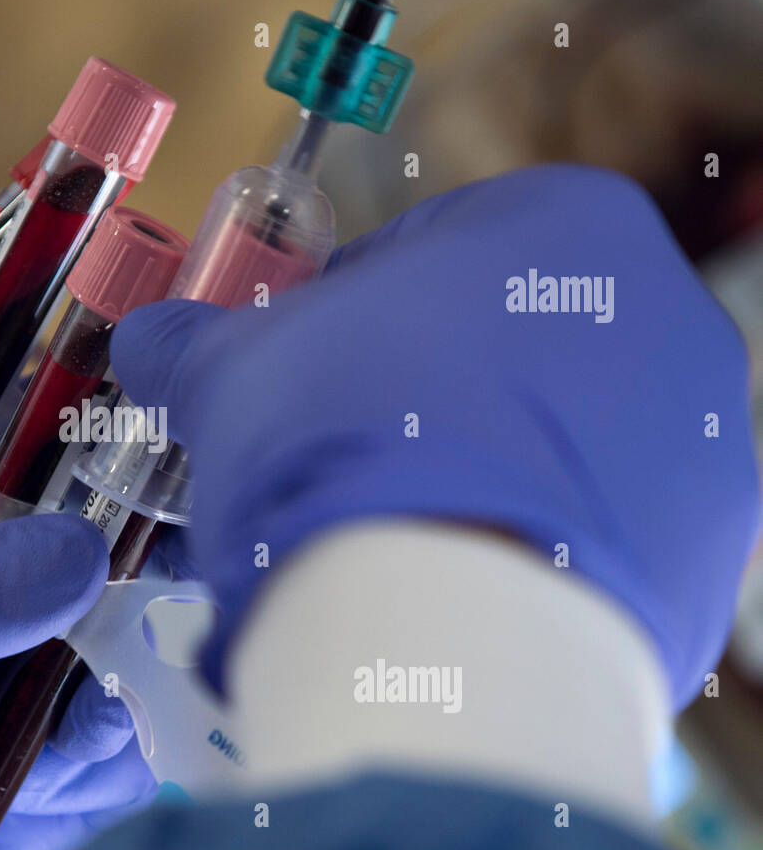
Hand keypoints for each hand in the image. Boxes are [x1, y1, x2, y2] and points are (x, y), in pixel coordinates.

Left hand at [0, 465, 156, 849]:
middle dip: (113, 559)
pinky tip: (77, 753)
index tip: (125, 434)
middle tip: (166, 552)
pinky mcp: (4, 814)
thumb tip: (69, 552)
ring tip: (84, 691)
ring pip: (92, 666)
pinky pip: (95, 770)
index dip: (51, 455)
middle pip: (57, 570)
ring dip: (110, 666)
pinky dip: (109, 753)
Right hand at [111, 164, 759, 706]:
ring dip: (457, 478)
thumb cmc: (340, 450)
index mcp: (562, 223)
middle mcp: (662, 316)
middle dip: (402, 401)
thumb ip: (191, 342)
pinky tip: (442, 584)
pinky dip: (516, 550)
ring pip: (540, 448)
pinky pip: (582, 537)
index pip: (419, 253)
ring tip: (376, 540)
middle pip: (491, 351)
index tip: (295, 377)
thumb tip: (150, 340)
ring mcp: (694, 444)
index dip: (334, 316)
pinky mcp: (698, 555)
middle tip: (329, 462)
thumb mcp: (233, 373)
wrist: (441, 627)